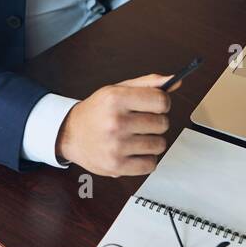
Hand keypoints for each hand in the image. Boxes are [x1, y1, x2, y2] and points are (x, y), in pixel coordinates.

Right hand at [56, 73, 177, 176]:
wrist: (70, 134)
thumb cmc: (97, 111)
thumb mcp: (118, 89)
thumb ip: (148, 84)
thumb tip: (175, 81)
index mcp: (116, 98)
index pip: (161, 100)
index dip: (162, 103)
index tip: (155, 106)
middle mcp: (115, 121)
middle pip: (162, 123)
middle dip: (156, 123)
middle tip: (140, 123)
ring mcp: (116, 145)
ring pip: (159, 145)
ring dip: (152, 142)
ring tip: (136, 137)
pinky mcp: (116, 166)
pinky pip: (151, 164)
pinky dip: (146, 159)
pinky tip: (134, 152)